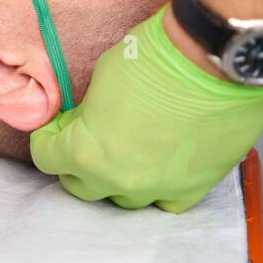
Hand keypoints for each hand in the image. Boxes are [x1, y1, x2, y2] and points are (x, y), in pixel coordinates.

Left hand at [29, 7, 262, 212]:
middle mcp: (119, 180)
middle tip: (88, 137)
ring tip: (126, 151)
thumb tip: (87, 121)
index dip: (49, 138)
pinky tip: (158, 167)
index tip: (56, 127)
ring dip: (117, 178)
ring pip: (123, 199)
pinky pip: (167, 203)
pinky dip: (158, 188)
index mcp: (86, 153)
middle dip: (77, 162)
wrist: (215, 59)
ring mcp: (158, 188)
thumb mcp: (100, 80)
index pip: (47, 157)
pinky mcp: (194, 186)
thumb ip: (87, 113)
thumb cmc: (156, 59)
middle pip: (81, 185)